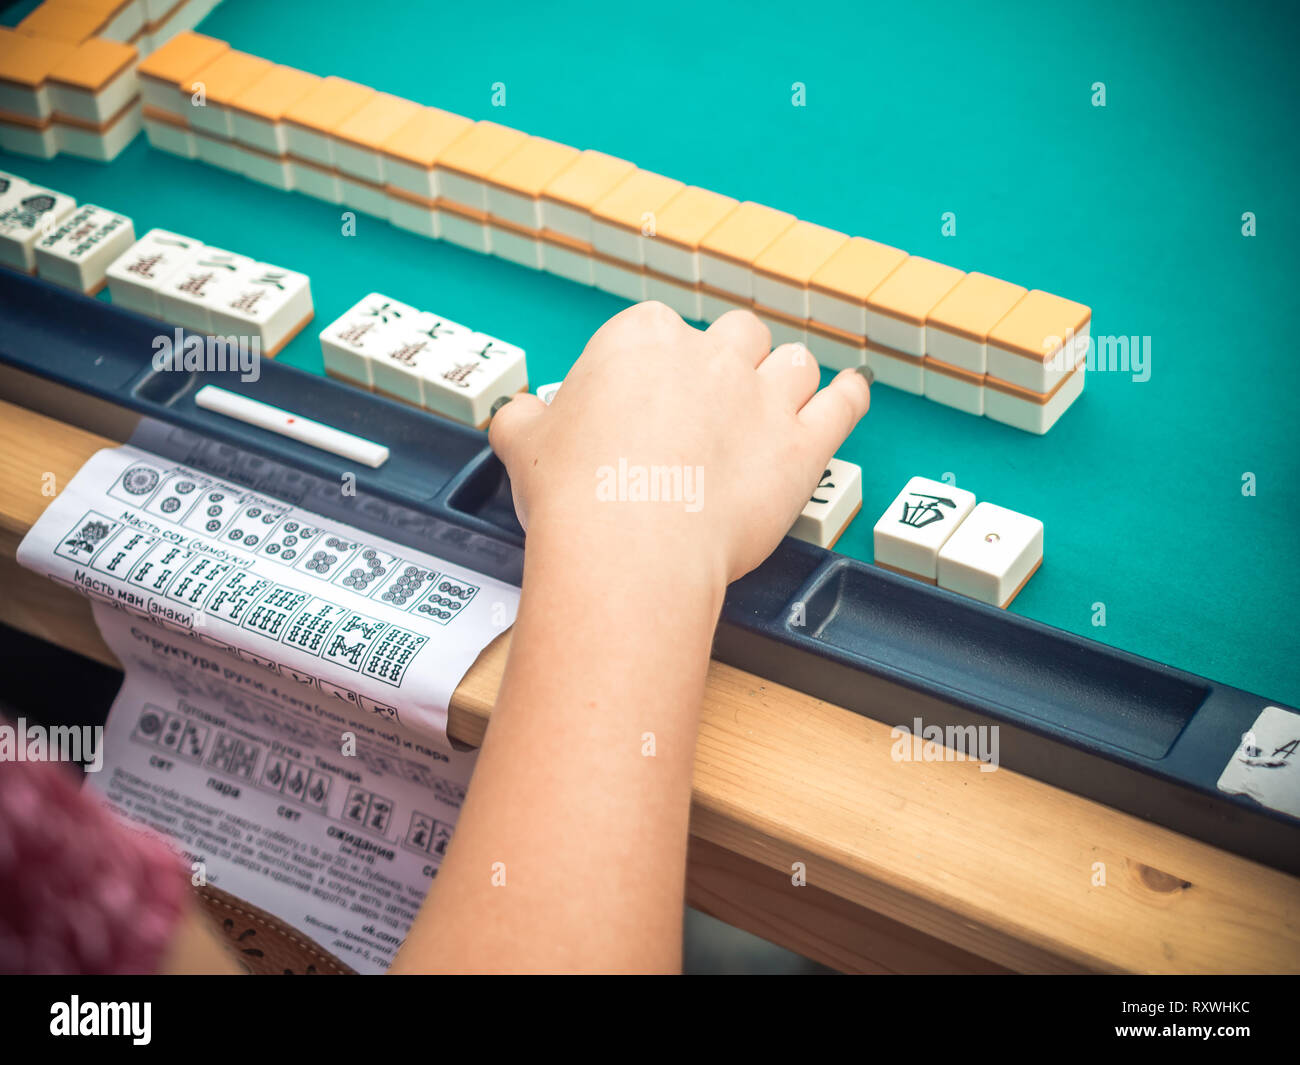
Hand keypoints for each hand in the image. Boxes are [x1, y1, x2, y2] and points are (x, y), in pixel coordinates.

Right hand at [489, 301, 870, 587]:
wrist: (627, 549)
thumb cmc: (575, 496)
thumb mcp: (524, 443)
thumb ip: (527, 418)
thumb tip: (521, 416)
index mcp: (641, 338)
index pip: (661, 332)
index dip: (660, 371)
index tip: (652, 405)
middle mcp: (710, 354)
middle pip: (736, 337)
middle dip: (728, 365)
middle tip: (713, 409)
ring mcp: (763, 397)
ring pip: (792, 363)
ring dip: (785, 379)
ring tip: (774, 405)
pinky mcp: (802, 446)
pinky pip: (843, 403)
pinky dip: (849, 395)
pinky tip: (850, 391)